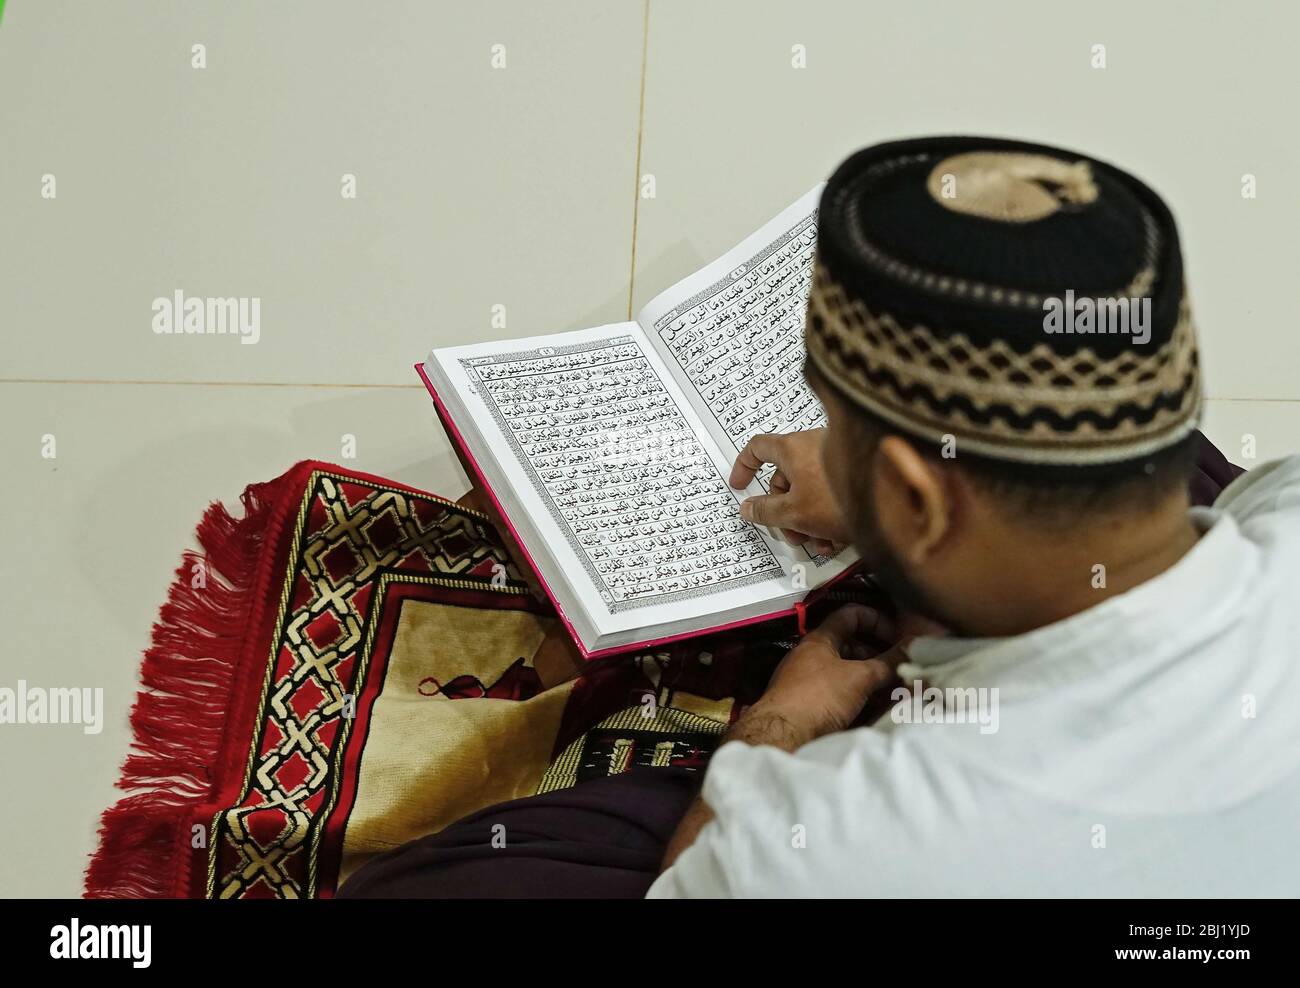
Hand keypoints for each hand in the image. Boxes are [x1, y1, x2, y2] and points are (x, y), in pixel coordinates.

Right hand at [730, 429, 851, 555]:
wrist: (894, 503)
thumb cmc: (842, 499)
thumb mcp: (794, 513)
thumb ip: (765, 511)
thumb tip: (748, 508)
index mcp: (792, 447)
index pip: (757, 448)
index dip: (743, 466)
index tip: (740, 485)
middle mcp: (813, 446)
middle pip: (785, 477)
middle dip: (784, 510)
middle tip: (791, 533)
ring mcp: (835, 457)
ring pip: (809, 488)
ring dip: (807, 519)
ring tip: (819, 542)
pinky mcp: (854, 471)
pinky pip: (830, 491)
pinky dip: (827, 513)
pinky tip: (836, 538)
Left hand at [744, 605, 906, 745]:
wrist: (783, 736)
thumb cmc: (816, 698)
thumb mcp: (859, 677)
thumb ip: (888, 662)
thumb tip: (912, 648)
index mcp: (821, 639)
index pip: (851, 615)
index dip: (877, 620)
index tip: (897, 636)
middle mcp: (814, 657)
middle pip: (853, 647)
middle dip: (880, 656)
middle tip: (901, 667)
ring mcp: (812, 681)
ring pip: (850, 673)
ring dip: (873, 680)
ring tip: (896, 691)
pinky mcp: (813, 705)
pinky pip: (843, 695)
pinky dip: (862, 698)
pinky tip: (878, 709)